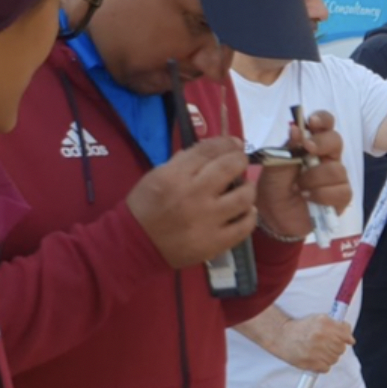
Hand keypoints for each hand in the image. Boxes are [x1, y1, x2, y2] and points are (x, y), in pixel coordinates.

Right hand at [127, 138, 256, 269]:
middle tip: (240, 162)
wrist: (136, 244)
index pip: (209, 150)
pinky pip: (245, 226)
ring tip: (243, 189)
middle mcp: (194, 195)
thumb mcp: (157, 175)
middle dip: (240, 160)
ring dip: (248, 188)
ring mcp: (207, 220)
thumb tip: (213, 149)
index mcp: (175, 176)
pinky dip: (249, 215)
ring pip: (244, 197)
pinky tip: (245, 211)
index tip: (235, 143)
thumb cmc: (146, 207)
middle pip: (230, 167)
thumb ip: (184, 161)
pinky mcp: (215, 242)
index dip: (226, 143)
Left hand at [255, 111, 352, 238]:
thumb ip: (287, 149)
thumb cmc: (274, 188)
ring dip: (314, 177)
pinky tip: (308, 197)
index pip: (324, 125)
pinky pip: (340, 191)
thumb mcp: (274, 167)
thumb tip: (296, 129)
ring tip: (298, 187)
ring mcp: (337, 177)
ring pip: (337, 169)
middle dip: (322, 143)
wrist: (273, 217)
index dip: (322, 119)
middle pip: (336, 141)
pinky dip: (321, 194)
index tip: (311, 121)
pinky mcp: (341, 197)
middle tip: (307, 148)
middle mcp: (327, 157)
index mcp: (311, 145)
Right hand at [279, 315, 354, 372]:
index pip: (345, 335)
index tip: (347, 340)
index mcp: (324, 324)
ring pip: (334, 359)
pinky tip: (316, 359)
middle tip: (328, 345)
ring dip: (330, 357)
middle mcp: (321, 337)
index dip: (347, 338)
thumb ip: (336, 325)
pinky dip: (323, 365)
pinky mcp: (310, 363)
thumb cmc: (302, 328)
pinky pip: (326, 368)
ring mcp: (316, 351)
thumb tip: (350, 337)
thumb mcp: (319, 319)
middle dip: (336, 347)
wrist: (282, 336)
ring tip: (320, 351)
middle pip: (341, 349)